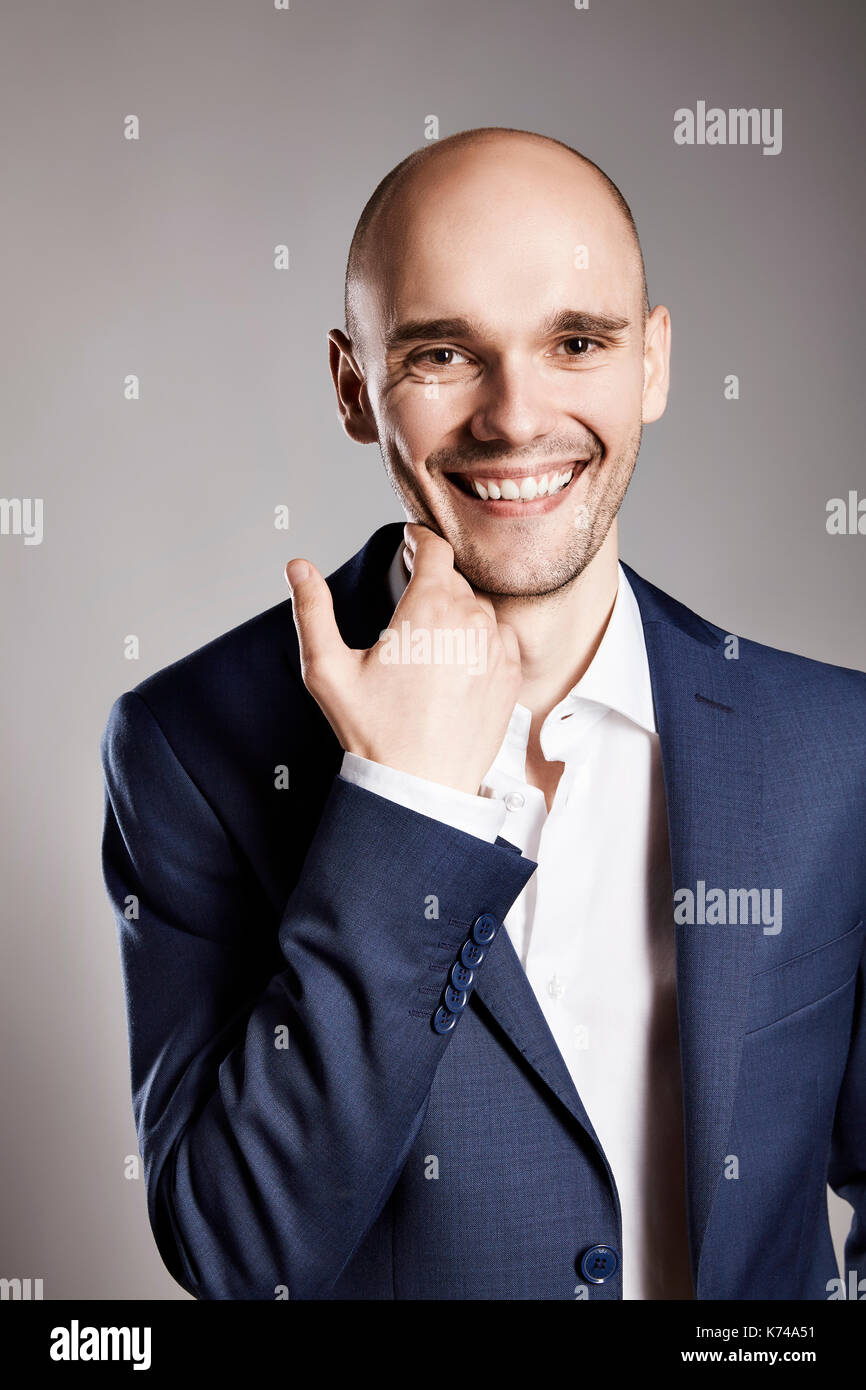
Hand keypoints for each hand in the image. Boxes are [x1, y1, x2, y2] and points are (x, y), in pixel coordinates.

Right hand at [285, 524, 521, 794]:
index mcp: (429, 609)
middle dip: (430, 584)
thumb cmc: (373, 731)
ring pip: (479, 608)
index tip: (409, 541)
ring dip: (456, 613)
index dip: (419, 539)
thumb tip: (298, 567)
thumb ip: (312, 611)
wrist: (418, 785)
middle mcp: (471, 621)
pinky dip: (480, 641)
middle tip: (407, 606)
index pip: (434, 549)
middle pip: (454, 580)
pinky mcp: (512, 674)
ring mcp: (497, 648)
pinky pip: (499, 638)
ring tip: (428, 643)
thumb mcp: (328, 670)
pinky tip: (454, 664)